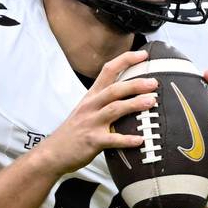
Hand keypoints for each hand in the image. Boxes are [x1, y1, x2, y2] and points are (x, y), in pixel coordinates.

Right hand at [36, 49, 157, 176]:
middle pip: (114, 89)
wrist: (53, 153)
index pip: (108, 70)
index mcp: (91, 96)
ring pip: (115, 109)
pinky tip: (140, 139)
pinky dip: (127, 139)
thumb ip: (104, 101)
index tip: (143, 55)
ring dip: (135, 104)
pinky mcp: (92, 141)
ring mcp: (91, 123)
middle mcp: (91, 106)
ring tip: (152, 102)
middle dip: (135, 84)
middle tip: (154, 83)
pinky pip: (113, 139)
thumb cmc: (73, 132)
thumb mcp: (85, 110)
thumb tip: (128, 95)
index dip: (126, 60)